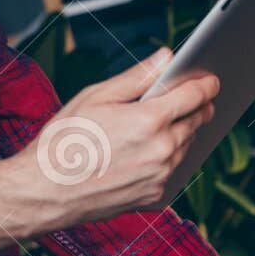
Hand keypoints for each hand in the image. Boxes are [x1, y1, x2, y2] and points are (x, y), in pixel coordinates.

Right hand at [16, 48, 219, 234]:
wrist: (42, 192)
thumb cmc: (62, 140)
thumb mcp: (96, 96)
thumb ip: (137, 76)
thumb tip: (166, 57)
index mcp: (150, 119)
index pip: (196, 95)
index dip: (206, 84)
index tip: (212, 80)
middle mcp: (162, 150)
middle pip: (197, 121)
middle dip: (197, 107)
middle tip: (192, 99)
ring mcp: (161, 177)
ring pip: (187, 147)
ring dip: (182, 133)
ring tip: (167, 123)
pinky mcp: (155, 198)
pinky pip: (173, 172)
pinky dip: (167, 160)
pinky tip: (149, 152)